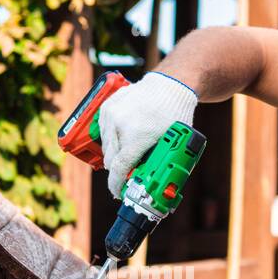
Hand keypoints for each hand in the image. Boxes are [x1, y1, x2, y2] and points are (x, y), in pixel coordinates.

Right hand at [98, 72, 197, 198]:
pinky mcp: (106, 108)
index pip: (119, 168)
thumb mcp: (171, 144)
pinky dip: (111, 139)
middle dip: (118, 170)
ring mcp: (111, 114)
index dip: (117, 184)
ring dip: (115, 154)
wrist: (169, 86)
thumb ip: (157, 164)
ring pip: (105, 146)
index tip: (118, 192)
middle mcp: (119, 124)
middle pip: (110, 160)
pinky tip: (124, 138)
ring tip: (129, 153)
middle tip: (129, 173)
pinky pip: (103, 132)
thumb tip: (149, 185)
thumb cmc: (174, 115)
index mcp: (136, 136)